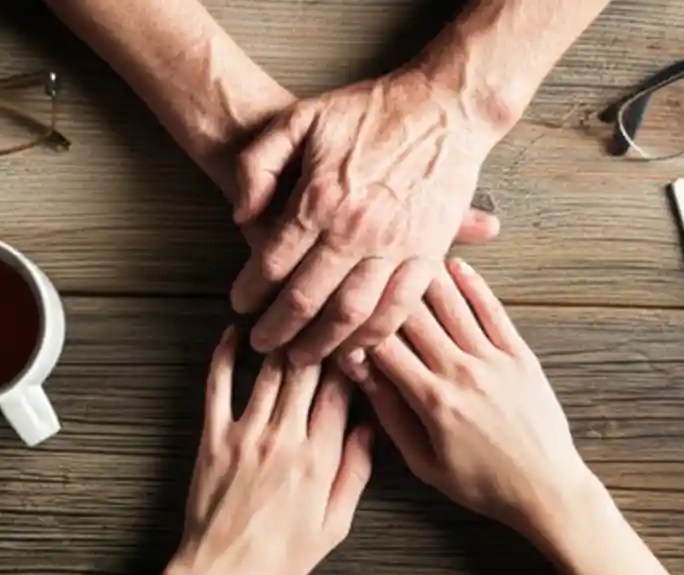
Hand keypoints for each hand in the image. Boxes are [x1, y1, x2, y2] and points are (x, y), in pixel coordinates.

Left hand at [170, 326, 373, 574]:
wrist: (222, 573)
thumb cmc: (281, 556)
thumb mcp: (335, 525)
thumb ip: (356, 473)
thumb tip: (370, 427)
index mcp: (319, 459)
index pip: (340, 393)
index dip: (349, 360)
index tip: (356, 338)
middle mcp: (285, 439)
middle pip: (307, 373)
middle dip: (320, 341)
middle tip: (327, 315)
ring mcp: (246, 435)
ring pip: (270, 372)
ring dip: (282, 339)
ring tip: (291, 312)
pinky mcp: (214, 438)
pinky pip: (219, 385)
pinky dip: (226, 355)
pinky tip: (234, 332)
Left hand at [230, 69, 504, 364]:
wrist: (444, 107)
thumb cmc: (370, 110)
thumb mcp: (299, 118)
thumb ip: (258, 165)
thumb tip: (241, 215)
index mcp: (320, 200)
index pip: (272, 263)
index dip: (251, 291)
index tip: (240, 306)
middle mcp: (355, 231)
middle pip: (306, 299)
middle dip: (278, 329)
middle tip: (263, 345)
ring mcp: (396, 247)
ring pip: (351, 315)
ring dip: (322, 344)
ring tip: (301, 359)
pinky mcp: (429, 254)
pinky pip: (398, 308)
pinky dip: (375, 336)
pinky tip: (356, 348)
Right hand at [343, 259, 599, 535]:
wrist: (546, 488)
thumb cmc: (482, 484)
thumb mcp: (425, 463)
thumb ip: (392, 417)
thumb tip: (361, 376)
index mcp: (432, 401)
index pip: (382, 348)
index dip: (357, 327)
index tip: (341, 312)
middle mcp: (461, 372)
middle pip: (413, 318)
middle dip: (385, 290)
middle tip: (366, 266)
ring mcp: (493, 360)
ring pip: (451, 305)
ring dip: (425, 276)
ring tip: (404, 253)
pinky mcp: (520, 355)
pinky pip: (493, 311)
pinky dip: (474, 285)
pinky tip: (455, 266)